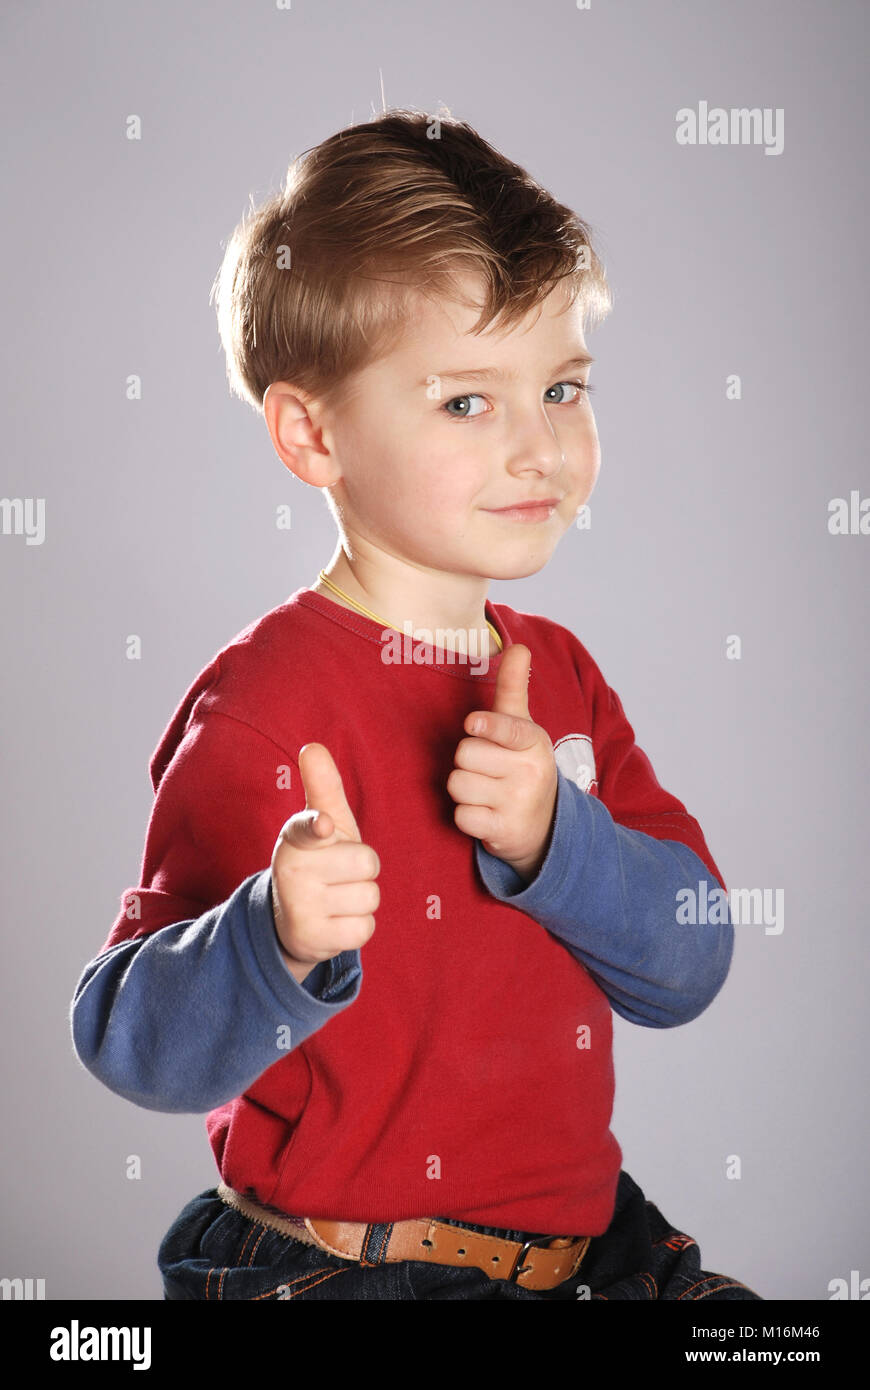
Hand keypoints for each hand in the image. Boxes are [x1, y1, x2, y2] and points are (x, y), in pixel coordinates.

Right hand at [270, 743, 379, 982]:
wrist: (292, 920)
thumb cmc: (319, 860)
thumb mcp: (323, 822)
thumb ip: (322, 787)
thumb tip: (313, 747)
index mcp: (294, 836)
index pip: (307, 827)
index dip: (317, 826)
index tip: (321, 825)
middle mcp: (290, 870)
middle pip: (368, 863)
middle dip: (364, 869)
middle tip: (340, 874)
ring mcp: (299, 906)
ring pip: (370, 897)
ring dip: (362, 900)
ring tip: (337, 898)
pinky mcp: (311, 938)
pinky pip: (364, 929)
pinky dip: (358, 926)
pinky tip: (336, 922)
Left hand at [446, 643, 557, 881]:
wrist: (545, 825)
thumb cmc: (522, 765)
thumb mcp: (523, 727)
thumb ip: (514, 687)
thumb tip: (519, 646)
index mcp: (533, 742)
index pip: (508, 729)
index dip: (487, 726)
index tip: (473, 724)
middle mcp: (530, 771)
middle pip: (465, 754)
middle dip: (466, 761)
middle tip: (486, 769)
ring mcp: (518, 803)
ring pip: (458, 784)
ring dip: (463, 789)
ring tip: (485, 791)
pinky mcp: (504, 831)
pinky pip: (461, 816)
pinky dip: (466, 816)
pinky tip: (485, 814)